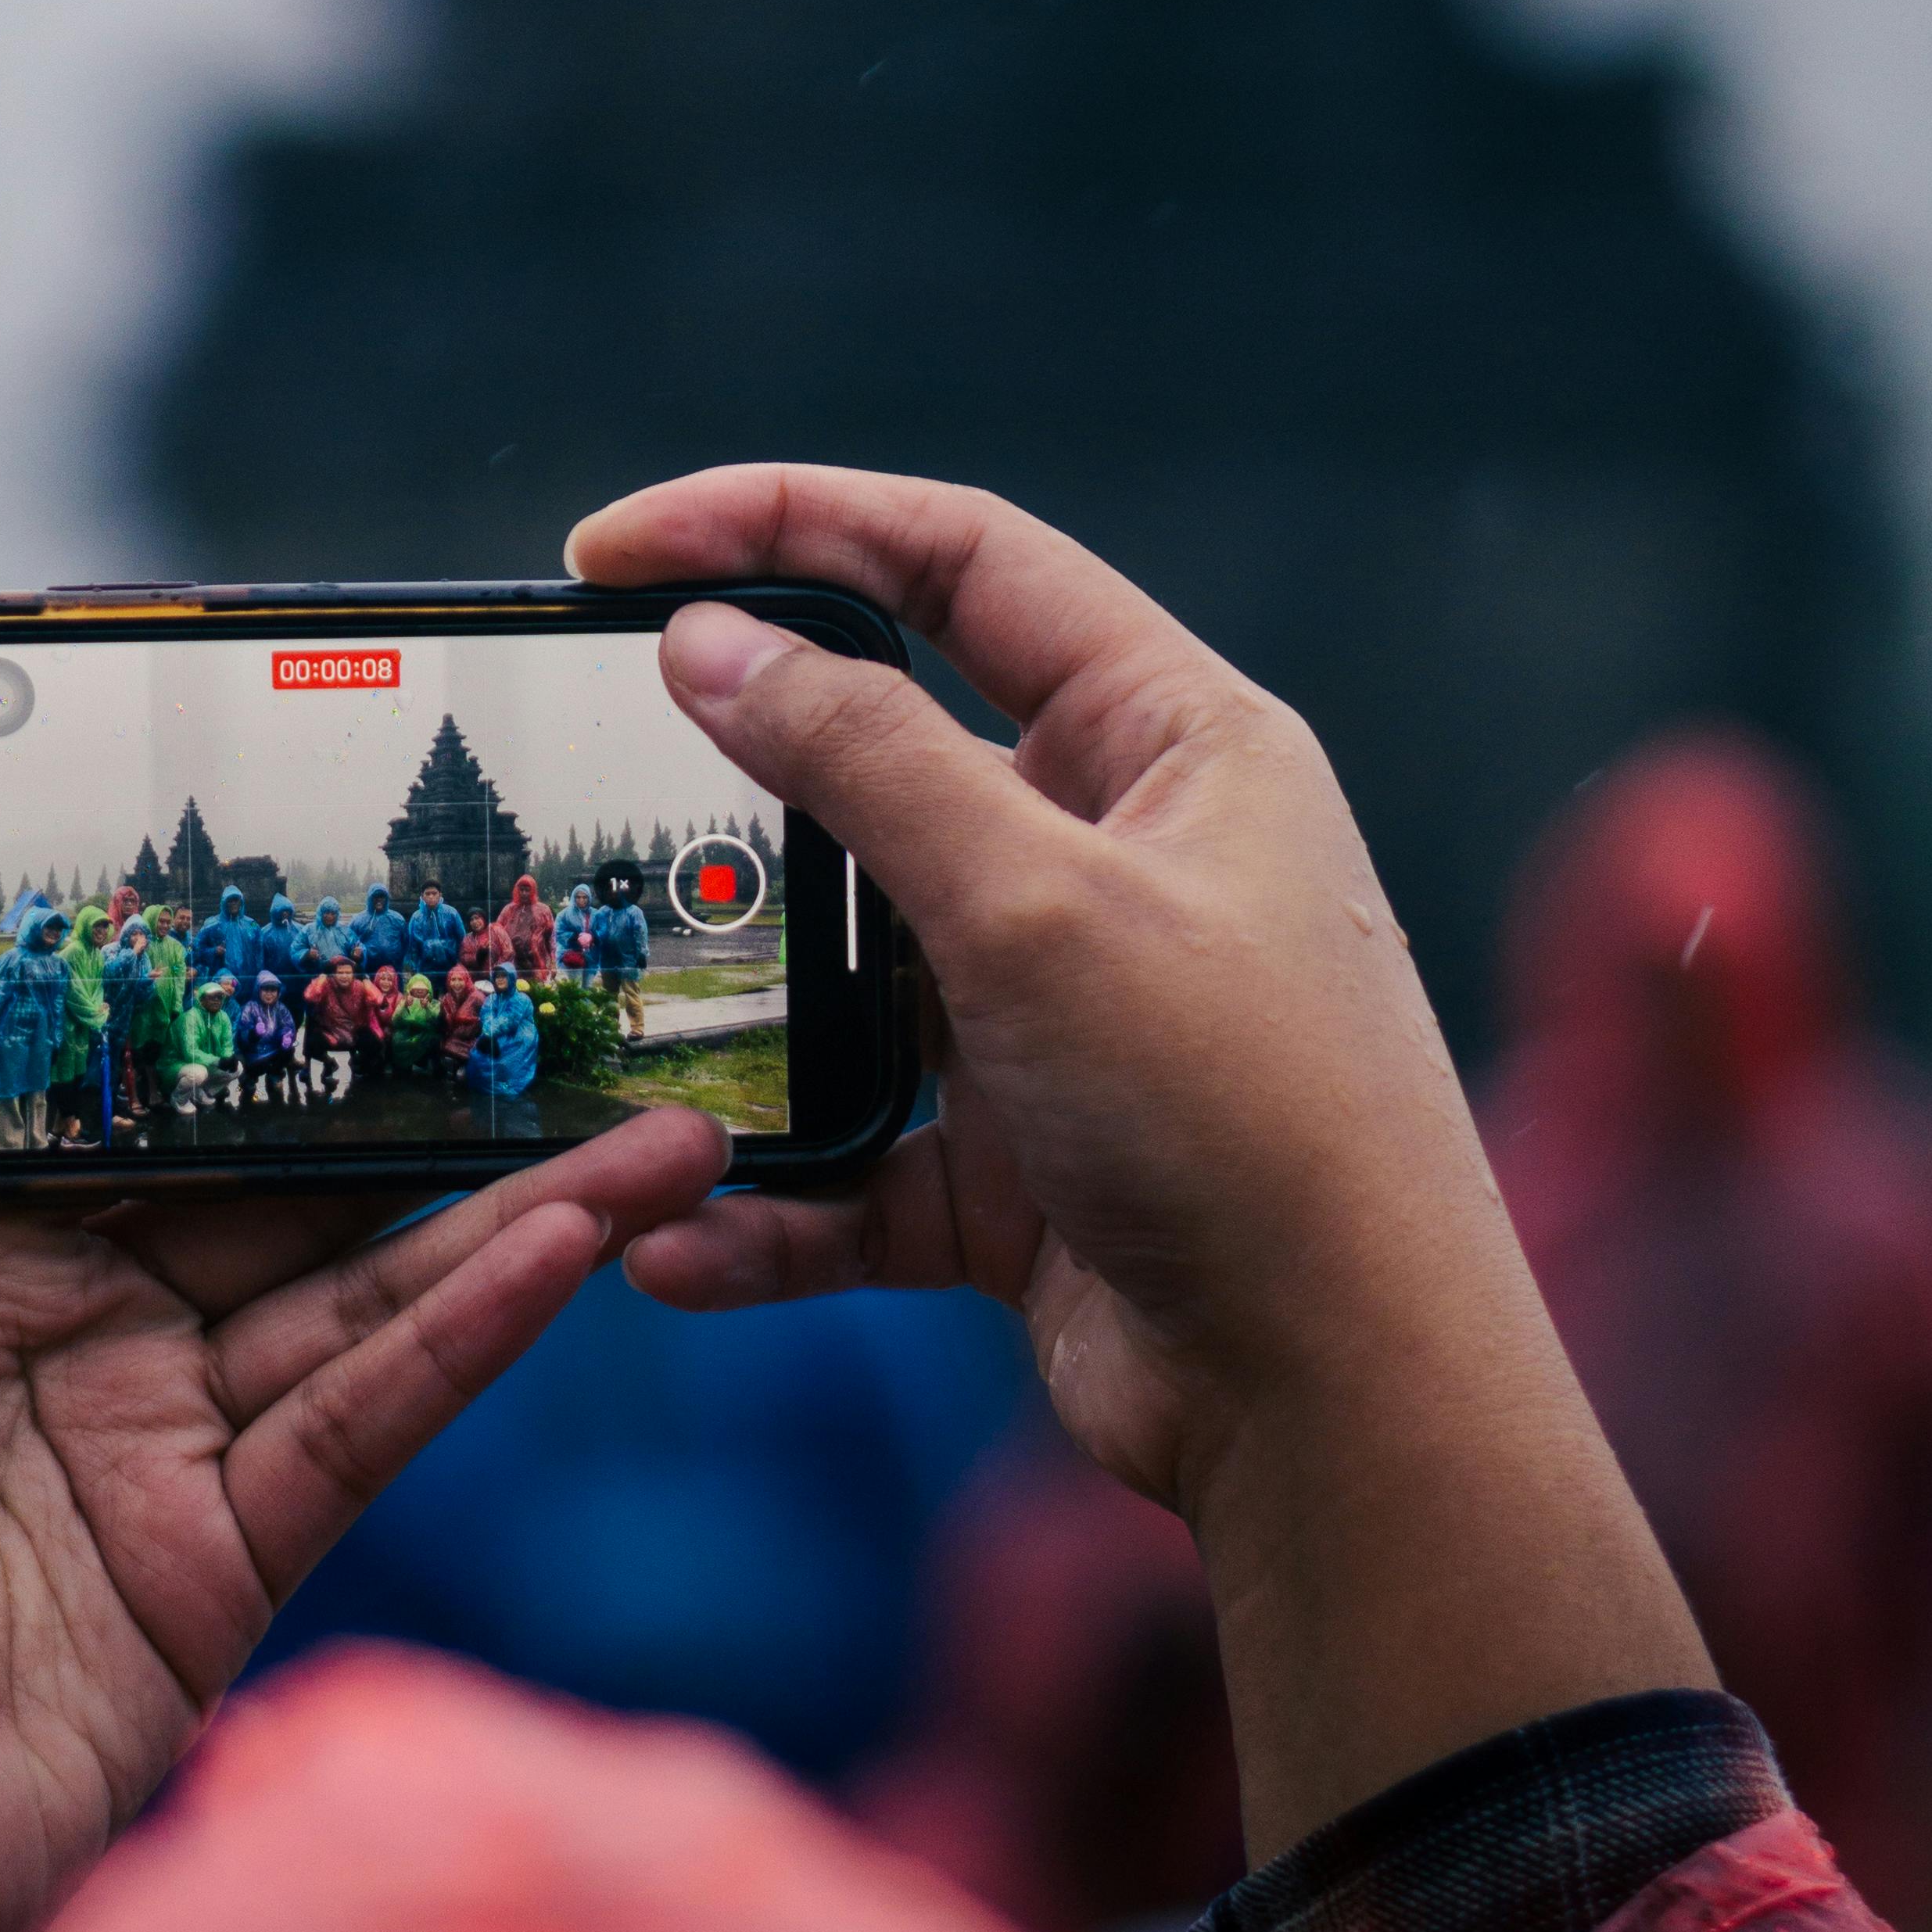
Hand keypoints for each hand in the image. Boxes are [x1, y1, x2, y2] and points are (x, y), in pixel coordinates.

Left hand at [0, 818, 727, 1931]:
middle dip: (426, 1092)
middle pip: (280, 1171)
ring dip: (513, 1209)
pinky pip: (368, 1414)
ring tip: (662, 1129)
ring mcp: (157, 1431)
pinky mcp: (227, 1548)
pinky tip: (567, 1249)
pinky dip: (469, 1333)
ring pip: (362, 1286)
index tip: (369, 885)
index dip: (245, 985)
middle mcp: (64, 1312)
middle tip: (569, 993)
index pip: (123, 1075)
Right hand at [566, 463, 1708, 1857]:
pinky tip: (681, 1245)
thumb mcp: (1037, 902)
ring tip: (620, 1033)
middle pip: (886, 764)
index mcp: (1173, 744)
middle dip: (735, 783)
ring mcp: (1067, 1021)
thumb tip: (709, 639)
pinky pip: (857, 1159)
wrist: (1344, 1407)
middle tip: (588, 783)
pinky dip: (769, 1205)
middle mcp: (1123, 864)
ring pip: (852, 976)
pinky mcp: (1023, 1170)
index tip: (612, 546)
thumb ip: (862, 758)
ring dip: (738, 1020)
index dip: (785, 525)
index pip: (958, 567)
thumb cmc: (1246, 1119)